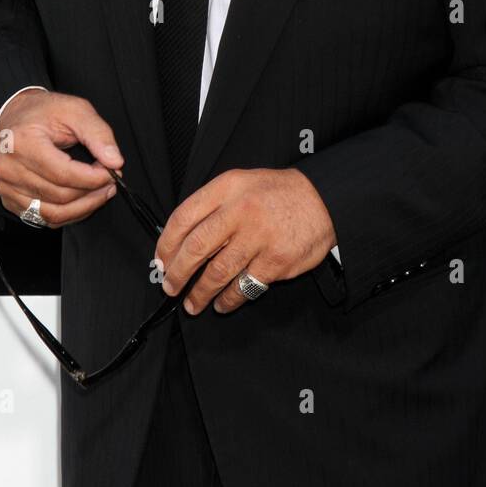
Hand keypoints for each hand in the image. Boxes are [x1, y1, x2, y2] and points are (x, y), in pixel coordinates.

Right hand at [0, 91, 123, 226]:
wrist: (14, 117)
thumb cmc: (43, 112)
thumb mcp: (76, 110)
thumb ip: (98, 134)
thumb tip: (114, 161)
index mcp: (22, 143)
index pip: (64, 174)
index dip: (94, 178)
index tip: (113, 171)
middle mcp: (9, 169)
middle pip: (60, 196)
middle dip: (93, 191)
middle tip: (110, 179)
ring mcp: (6, 187)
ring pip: (53, 214)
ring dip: (84, 207)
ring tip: (101, 192)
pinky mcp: (10, 200)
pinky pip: (44, 218)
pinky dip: (69, 214)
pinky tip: (83, 201)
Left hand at [155, 168, 336, 314]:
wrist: (324, 200)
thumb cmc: (278, 194)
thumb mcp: (242, 183)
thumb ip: (213, 205)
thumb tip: (180, 240)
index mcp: (228, 188)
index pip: (183, 217)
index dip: (166, 244)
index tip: (161, 260)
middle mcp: (241, 210)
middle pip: (196, 247)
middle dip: (177, 273)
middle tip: (170, 286)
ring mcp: (259, 237)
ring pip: (217, 273)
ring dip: (200, 293)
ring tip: (193, 303)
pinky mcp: (276, 261)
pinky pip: (244, 287)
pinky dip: (229, 299)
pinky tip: (223, 303)